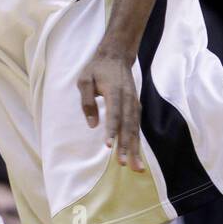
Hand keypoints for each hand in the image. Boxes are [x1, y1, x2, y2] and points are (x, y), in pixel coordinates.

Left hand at [77, 48, 143, 171]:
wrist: (116, 56)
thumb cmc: (97, 69)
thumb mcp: (85, 79)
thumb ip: (87, 101)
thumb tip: (92, 125)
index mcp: (115, 91)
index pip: (114, 114)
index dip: (111, 130)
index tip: (109, 146)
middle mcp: (128, 99)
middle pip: (128, 125)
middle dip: (127, 146)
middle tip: (125, 164)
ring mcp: (134, 104)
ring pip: (135, 129)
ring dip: (135, 149)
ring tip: (137, 167)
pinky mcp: (136, 107)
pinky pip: (137, 127)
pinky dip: (137, 142)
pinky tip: (137, 156)